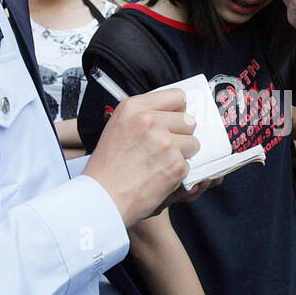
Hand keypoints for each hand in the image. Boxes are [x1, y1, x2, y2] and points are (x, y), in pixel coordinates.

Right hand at [82, 89, 199, 224]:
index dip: (177, 111)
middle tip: (163, 149)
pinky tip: (158, 177)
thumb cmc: (107, 167)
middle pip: (188, 120)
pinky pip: (188, 164)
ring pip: (193, 143)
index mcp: (134, 107)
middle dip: (181, 135)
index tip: (172, 122)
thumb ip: (143, 116)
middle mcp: (150, 120)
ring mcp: (165, 142)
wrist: (103, 198)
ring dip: (181, 155)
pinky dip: (177, 174)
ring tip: (159, 164)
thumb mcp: (117, 127)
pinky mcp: (175, 164)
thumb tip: (172, 114)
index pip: (177, 96)